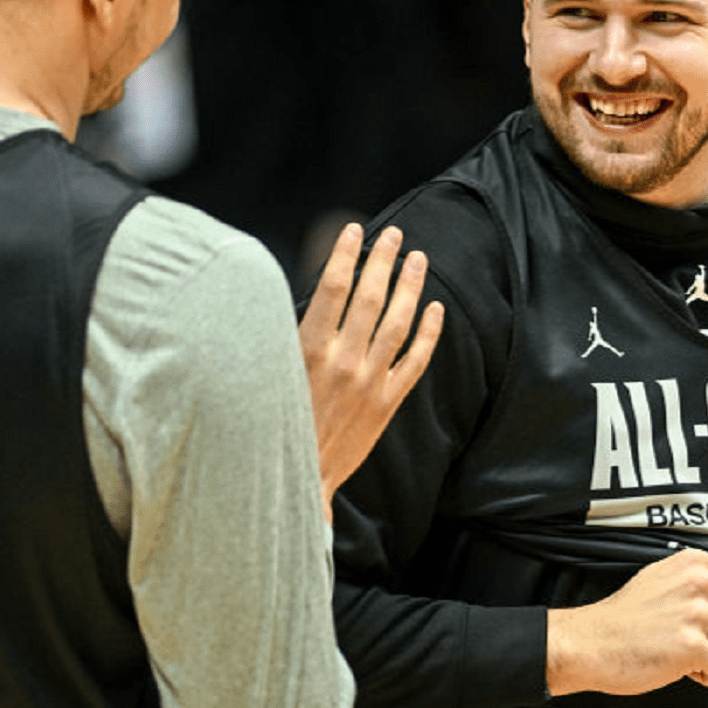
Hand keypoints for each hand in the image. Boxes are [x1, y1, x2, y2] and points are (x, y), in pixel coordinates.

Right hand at [299, 223, 443, 520]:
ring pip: (398, 323)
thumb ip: (290, 336)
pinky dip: (428, 334)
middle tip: (394, 235)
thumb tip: (308, 296)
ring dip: (409, 287)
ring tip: (417, 259)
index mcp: (309, 350)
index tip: (353, 229)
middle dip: (383, 261)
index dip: (345, 254)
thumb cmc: (274, 424)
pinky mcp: (386, 403)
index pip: (333, 288)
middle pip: (370, 297)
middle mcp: (344, 362)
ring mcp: (370, 382)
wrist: (297, 478)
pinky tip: (436, 309)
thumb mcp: (271, 373)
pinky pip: (415, 361)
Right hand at [547, 549, 707, 695]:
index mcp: (693, 562)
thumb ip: (700, 578)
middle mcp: (698, 582)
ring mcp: (695, 614)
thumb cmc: (626, 616)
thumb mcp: (662, 577)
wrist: (592, 642)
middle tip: (701, 640)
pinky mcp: (691, 646)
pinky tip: (684, 667)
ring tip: (690, 654)